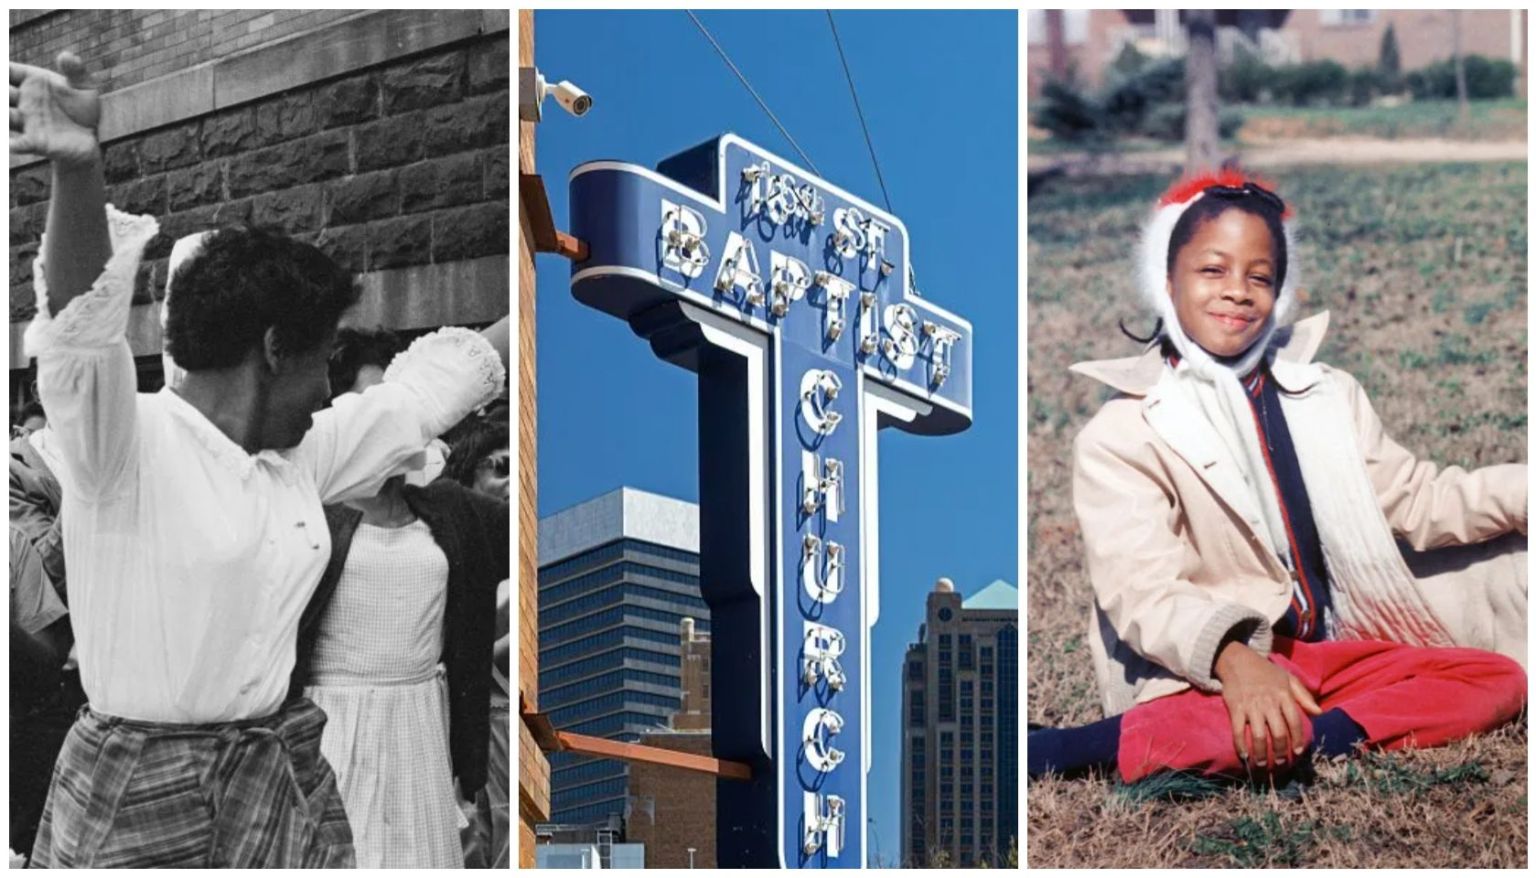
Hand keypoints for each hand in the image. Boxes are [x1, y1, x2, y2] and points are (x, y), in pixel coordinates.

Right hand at [10, 51, 100, 165]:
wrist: (91, 139)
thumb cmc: (83, 109)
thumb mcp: (85, 87)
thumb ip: (76, 71)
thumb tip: (66, 56)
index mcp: (32, 83)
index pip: (9, 71)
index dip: (3, 69)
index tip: (4, 69)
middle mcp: (24, 101)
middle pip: (3, 93)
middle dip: (1, 93)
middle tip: (4, 93)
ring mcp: (27, 122)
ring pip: (6, 117)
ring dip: (4, 115)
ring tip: (6, 113)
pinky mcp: (35, 142)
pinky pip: (19, 143)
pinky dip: (13, 144)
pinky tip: (11, 145)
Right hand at [1213, 640, 1321, 769]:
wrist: (1238, 660)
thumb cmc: (1265, 671)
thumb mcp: (1288, 678)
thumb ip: (1304, 696)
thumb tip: (1319, 713)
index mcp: (1283, 695)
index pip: (1295, 722)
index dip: (1297, 739)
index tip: (1297, 751)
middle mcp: (1268, 702)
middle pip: (1278, 733)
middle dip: (1281, 751)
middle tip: (1281, 761)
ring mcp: (1251, 706)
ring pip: (1259, 736)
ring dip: (1262, 753)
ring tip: (1263, 763)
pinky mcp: (1235, 708)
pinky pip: (1238, 730)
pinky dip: (1240, 745)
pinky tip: (1244, 755)